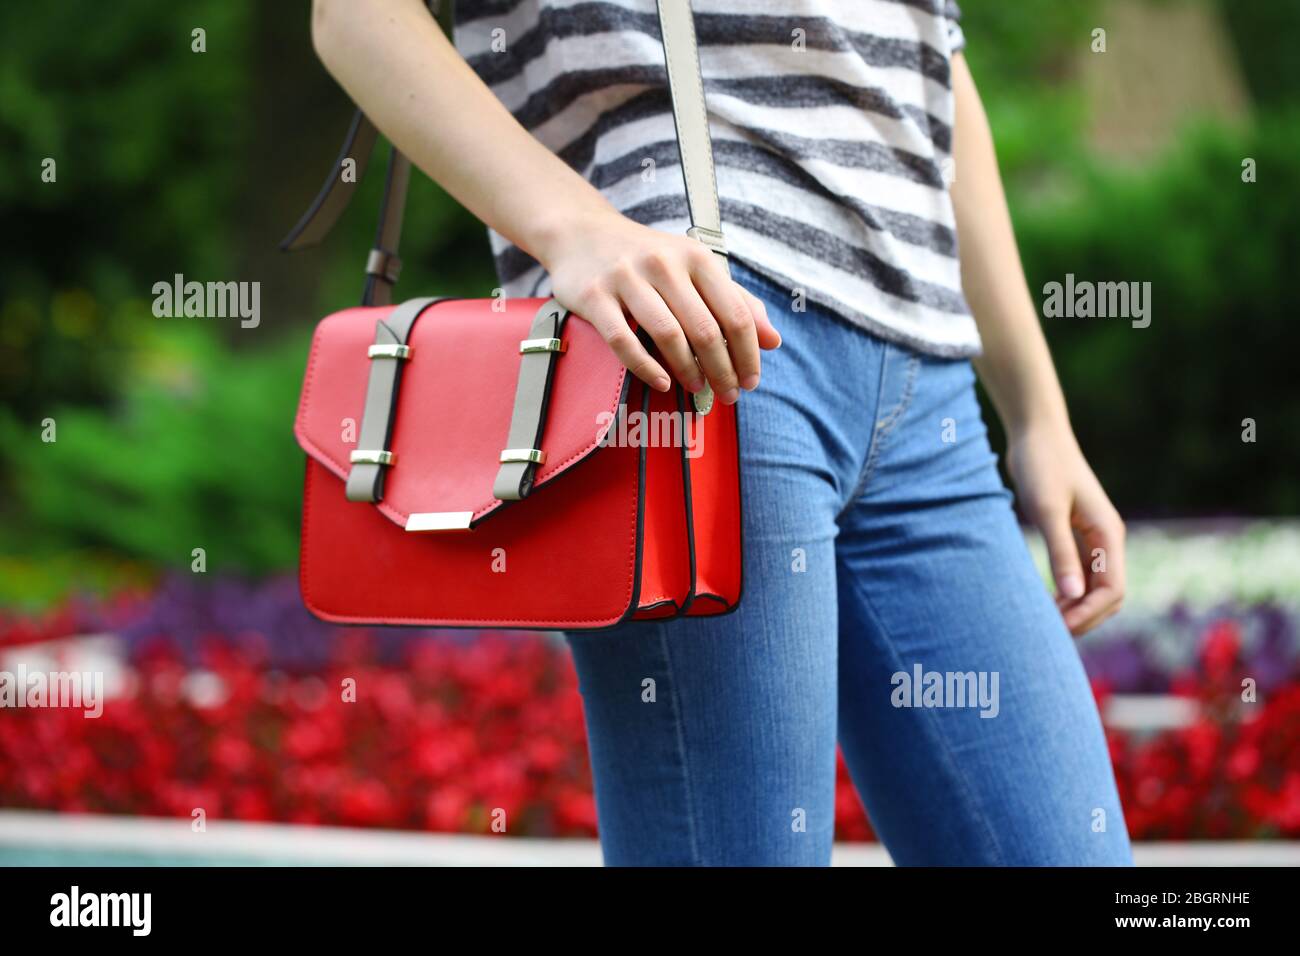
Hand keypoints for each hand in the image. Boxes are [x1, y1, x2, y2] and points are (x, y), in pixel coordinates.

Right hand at [534, 208, 780, 400]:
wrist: (582, 232)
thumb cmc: (647, 257)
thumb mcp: (694, 267)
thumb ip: (735, 300)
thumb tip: (773, 340)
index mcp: (696, 257)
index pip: (735, 313)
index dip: (748, 354)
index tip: (751, 381)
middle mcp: (663, 263)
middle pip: (705, 329)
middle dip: (722, 370)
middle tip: (728, 395)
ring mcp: (626, 278)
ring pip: (668, 335)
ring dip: (688, 370)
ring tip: (698, 389)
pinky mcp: (594, 296)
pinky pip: (624, 341)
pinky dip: (646, 367)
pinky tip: (662, 382)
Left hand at [1005, 423, 1126, 635]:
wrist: (1036, 435)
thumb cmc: (1041, 466)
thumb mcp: (1047, 510)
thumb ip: (1060, 551)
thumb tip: (1071, 594)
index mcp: (1108, 534)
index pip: (1112, 590)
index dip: (1089, 613)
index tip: (1058, 627)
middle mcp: (1107, 539)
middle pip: (1108, 595)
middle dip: (1084, 616)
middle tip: (1048, 632)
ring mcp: (1093, 538)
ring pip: (1093, 586)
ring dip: (1075, 606)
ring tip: (1043, 619)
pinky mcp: (1075, 534)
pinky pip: (1079, 573)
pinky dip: (1066, 591)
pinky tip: (1044, 599)